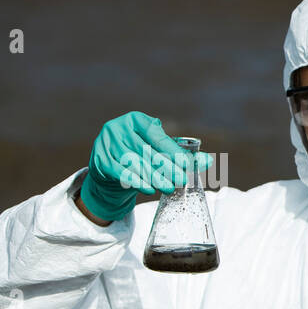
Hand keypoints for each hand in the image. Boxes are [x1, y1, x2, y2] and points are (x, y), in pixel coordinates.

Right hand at [78, 112, 210, 222]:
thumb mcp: (159, 151)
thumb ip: (182, 154)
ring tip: (169, 188)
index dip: (173, 151)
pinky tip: (149, 188)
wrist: (111, 169)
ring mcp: (105, 143)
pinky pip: (120, 172)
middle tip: (182, 181)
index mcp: (135, 119)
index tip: (187, 165)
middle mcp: (118, 128)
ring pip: (134, 163)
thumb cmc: (141, 156)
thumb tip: (208, 161)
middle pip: (146, 151)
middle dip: (166, 168)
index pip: (157, 136)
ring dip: (153, 177)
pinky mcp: (99, 160)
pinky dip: (136, 181)